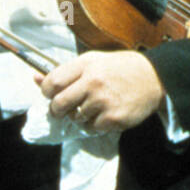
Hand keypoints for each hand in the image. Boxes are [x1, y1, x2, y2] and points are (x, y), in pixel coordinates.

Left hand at [37, 50, 164, 132]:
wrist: (154, 77)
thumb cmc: (118, 68)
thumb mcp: (91, 61)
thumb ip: (64, 71)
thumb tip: (35, 78)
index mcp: (85, 65)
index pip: (52, 82)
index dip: (46, 91)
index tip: (50, 94)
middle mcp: (93, 82)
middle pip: (59, 104)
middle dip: (56, 110)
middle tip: (60, 110)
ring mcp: (104, 101)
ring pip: (75, 118)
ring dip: (78, 116)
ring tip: (91, 107)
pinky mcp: (115, 118)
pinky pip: (91, 128)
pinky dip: (93, 125)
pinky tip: (102, 115)